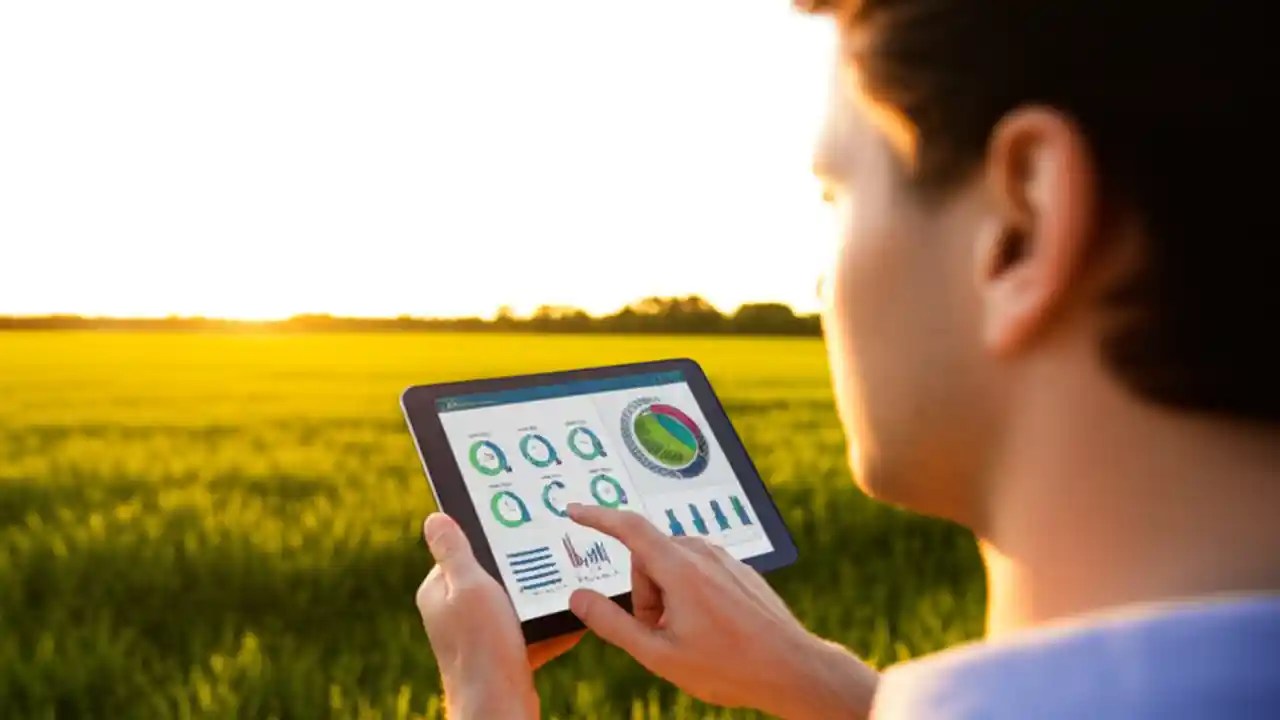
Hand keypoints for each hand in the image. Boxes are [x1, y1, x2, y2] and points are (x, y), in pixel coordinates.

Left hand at [415, 513, 582, 718]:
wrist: (499, 707)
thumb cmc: (482, 647)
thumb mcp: (469, 586)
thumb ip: (453, 551)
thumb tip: (435, 518)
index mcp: (438, 593)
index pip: (460, 553)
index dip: (488, 543)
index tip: (517, 534)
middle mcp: (452, 615)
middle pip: (489, 579)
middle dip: (518, 572)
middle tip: (546, 558)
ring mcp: (476, 637)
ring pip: (512, 607)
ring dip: (536, 601)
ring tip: (563, 588)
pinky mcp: (499, 657)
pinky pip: (526, 634)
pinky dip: (545, 629)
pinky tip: (570, 622)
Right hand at [566, 504, 877, 719]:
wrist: (791, 668)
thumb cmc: (728, 666)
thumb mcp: (658, 655)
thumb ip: (612, 624)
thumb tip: (579, 598)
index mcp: (680, 568)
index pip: (627, 527)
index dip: (596, 517)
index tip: (574, 510)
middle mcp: (702, 553)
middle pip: (648, 558)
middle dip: (643, 593)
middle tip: (661, 634)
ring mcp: (723, 558)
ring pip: (672, 565)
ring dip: (666, 595)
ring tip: (688, 635)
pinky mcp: (737, 568)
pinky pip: (697, 570)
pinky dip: (689, 594)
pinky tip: (710, 628)